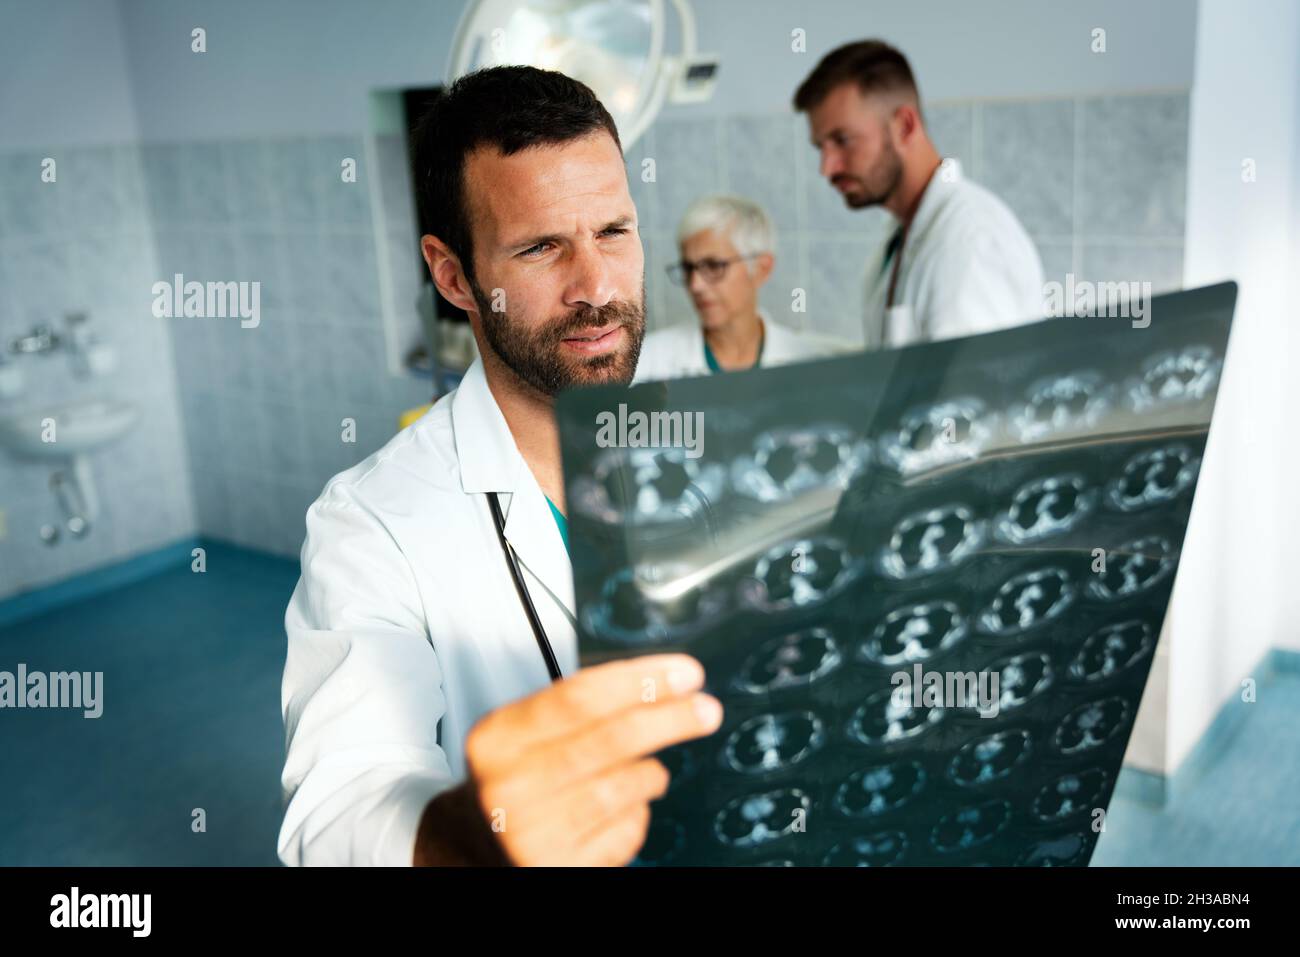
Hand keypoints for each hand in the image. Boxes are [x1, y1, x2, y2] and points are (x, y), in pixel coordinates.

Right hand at [417, 653, 720, 865]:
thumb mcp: (522, 733)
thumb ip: (577, 708)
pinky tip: (625, 806)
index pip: (579, 698)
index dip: (640, 681)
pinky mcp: (559, 869)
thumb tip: (663, 684)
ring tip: (651, 768)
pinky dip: (637, 813)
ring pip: (624, 788)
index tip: (685, 673)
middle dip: (669, 720)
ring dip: (651, 773)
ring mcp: (533, 834)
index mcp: (498, 739)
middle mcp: (510, 786)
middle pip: (609, 740)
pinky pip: (625, 831)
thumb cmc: (516, 776)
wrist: (471, 846)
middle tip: (707, 710)